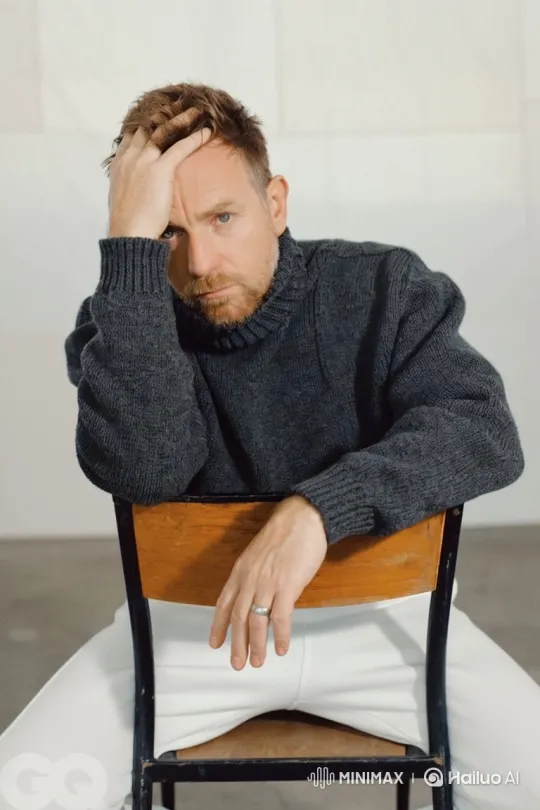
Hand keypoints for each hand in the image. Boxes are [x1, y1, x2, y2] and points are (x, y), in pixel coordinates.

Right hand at [107, 107, 211, 239]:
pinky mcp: (160, 170)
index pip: (132, 135)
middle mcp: (130, 157)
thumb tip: (140, 191)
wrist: (129, 233)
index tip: (157, 116)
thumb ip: (131, 186)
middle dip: (163, 115)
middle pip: (148, 127)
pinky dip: (195, 137)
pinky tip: (206, 131)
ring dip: (181, 119)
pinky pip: (180, 147)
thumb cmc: (128, 224)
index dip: (146, 124)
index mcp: (119, 164)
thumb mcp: (123, 198)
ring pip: (164, 131)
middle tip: (178, 105)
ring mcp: (144, 161)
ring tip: (195, 111)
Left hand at [209, 495, 327, 669]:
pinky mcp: (288, 586)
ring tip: (258, 662)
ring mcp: (268, 583)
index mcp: (241, 571)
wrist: (303, 518)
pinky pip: (281, 617)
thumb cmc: (284, 535)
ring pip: (257, 621)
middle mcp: (250, 579)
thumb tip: (257, 599)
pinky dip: (280, 635)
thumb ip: (254, 576)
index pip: (225, 603)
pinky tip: (281, 648)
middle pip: (239, 617)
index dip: (219, 625)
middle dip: (236, 643)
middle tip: (237, 664)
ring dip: (256, 644)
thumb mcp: (259, 555)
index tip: (215, 644)